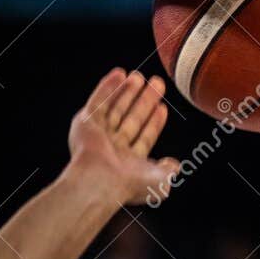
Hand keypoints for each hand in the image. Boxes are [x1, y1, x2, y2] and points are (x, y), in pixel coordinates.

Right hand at [67, 69, 180, 206]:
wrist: (100, 181)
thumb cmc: (129, 185)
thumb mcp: (160, 181)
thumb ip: (169, 170)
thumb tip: (174, 164)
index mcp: (128, 161)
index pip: (144, 136)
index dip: (154, 122)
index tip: (162, 107)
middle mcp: (112, 147)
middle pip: (132, 117)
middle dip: (144, 100)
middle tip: (156, 83)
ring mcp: (98, 135)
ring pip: (115, 108)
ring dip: (126, 91)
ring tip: (138, 76)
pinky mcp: (85, 123)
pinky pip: (98, 101)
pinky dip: (107, 87)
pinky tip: (118, 74)